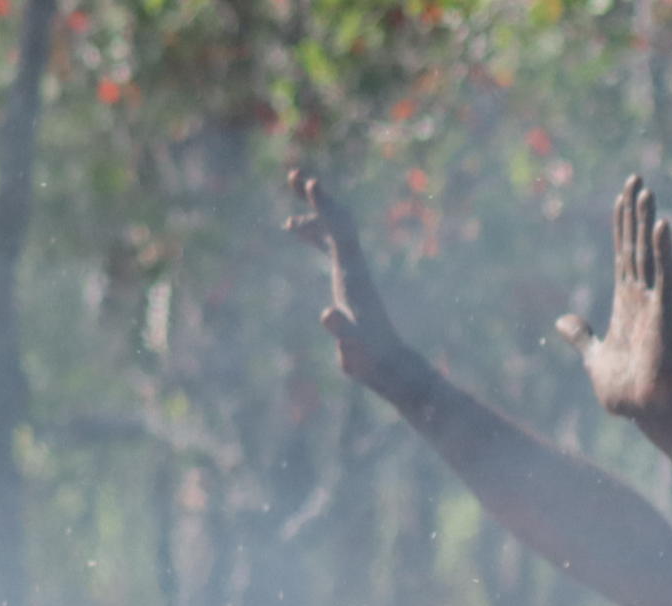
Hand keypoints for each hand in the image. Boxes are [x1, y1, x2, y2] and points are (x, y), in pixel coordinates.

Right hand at [285, 166, 420, 392]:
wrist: (387, 365)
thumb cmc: (368, 357)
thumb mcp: (353, 346)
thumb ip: (341, 330)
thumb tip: (326, 315)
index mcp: (353, 274)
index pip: (340, 231)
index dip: (325, 207)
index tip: (311, 184)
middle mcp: (354, 266)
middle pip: (336, 221)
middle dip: (316, 198)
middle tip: (293, 175)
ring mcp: (351, 270)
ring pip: (330, 231)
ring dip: (311, 213)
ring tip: (285, 197)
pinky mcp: (347, 279)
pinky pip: (328, 245)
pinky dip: (312, 232)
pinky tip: (295, 230)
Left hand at [555, 175, 671, 420]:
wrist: (644, 413)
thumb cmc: (625, 391)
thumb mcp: (594, 357)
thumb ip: (582, 336)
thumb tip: (564, 321)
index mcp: (625, 302)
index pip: (623, 253)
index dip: (622, 224)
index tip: (623, 195)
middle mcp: (641, 296)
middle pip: (637, 244)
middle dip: (635, 212)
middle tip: (637, 178)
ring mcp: (654, 303)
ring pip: (650, 253)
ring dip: (647, 222)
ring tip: (646, 191)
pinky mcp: (665, 314)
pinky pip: (665, 275)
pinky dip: (663, 250)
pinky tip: (661, 225)